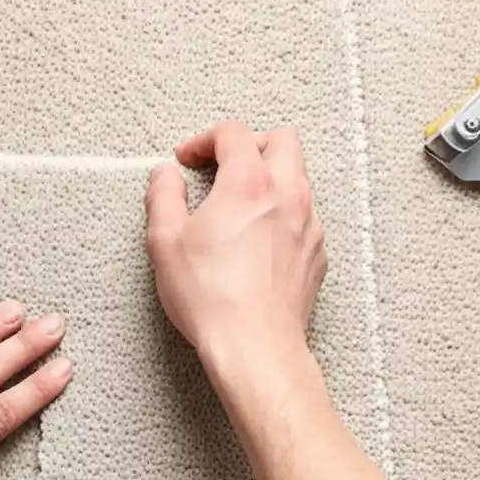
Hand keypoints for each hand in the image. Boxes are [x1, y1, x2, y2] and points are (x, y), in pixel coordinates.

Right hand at [143, 121, 325, 365]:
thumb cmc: (211, 298)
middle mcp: (287, 195)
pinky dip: (282, 211)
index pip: (234, 133)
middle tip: (223, 165)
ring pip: (298, 176)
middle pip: (282, 140)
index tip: (188, 158)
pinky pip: (304, 214)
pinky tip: (258, 236)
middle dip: (250, 144)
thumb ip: (163, 196)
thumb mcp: (165, 241)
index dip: (204, 139)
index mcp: (249, 183)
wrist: (254, 346)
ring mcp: (308, 224)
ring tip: (239, 202)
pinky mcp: (316, 253)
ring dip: (269, 177)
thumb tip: (165, 177)